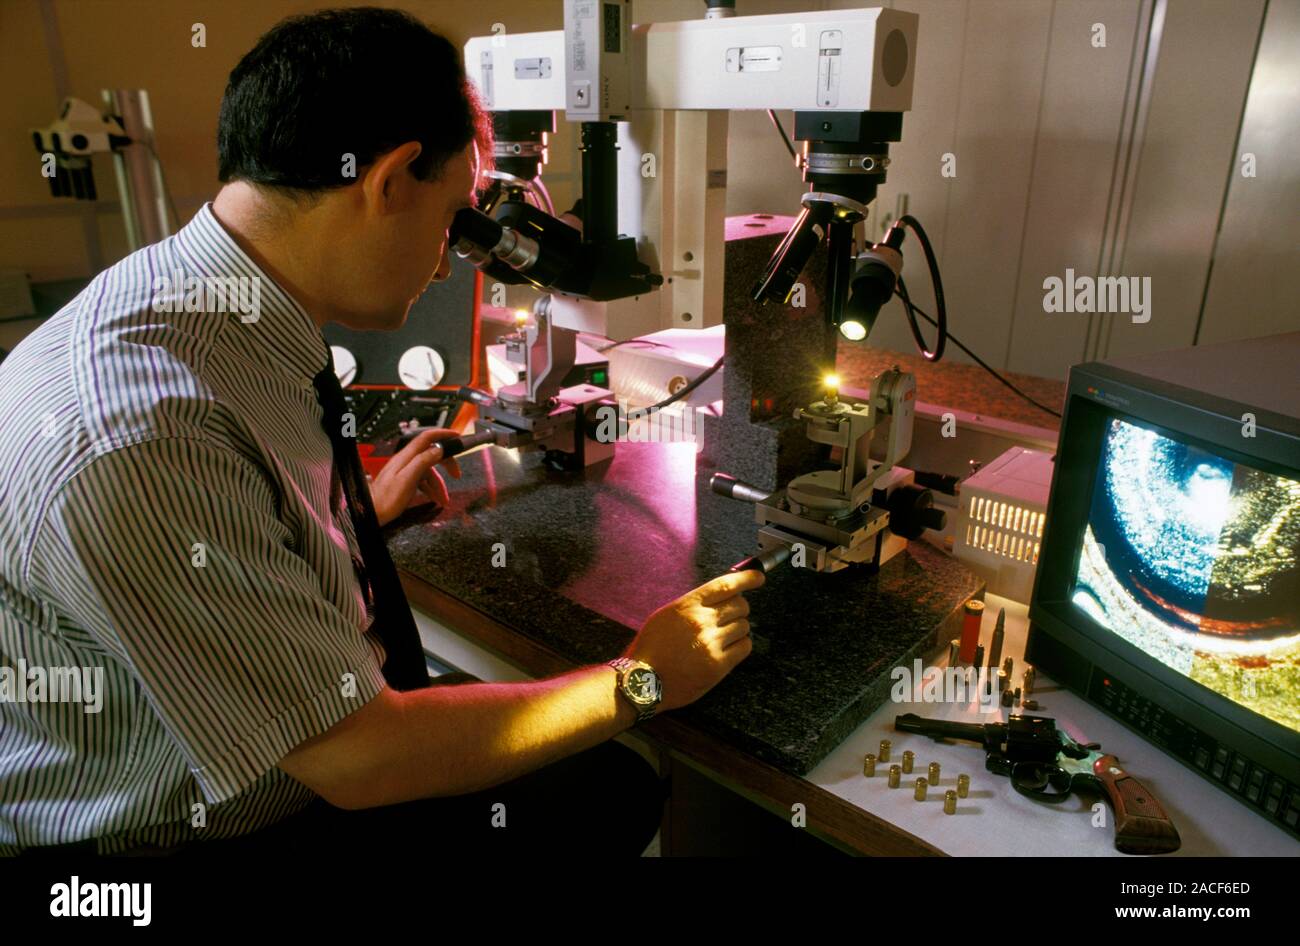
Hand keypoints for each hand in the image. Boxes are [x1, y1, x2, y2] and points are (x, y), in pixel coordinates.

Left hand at [370, 428, 462, 525]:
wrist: (371, 514)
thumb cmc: (386, 500)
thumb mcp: (407, 480)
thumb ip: (422, 462)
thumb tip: (438, 449)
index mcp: (406, 457)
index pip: (427, 438)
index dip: (443, 434)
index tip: (456, 436)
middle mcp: (405, 461)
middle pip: (431, 454)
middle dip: (446, 463)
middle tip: (456, 474)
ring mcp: (404, 470)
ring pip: (428, 471)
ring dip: (439, 484)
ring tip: (443, 499)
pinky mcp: (404, 480)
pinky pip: (422, 480)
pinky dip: (431, 488)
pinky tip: (434, 498)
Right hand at [625, 570, 763, 711]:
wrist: (643, 681)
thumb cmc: (651, 649)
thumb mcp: (665, 616)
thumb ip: (692, 606)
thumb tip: (718, 599)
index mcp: (687, 605)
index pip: (725, 585)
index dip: (747, 578)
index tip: (758, 577)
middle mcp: (702, 621)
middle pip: (740, 605)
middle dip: (739, 610)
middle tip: (730, 618)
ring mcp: (711, 643)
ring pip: (744, 626)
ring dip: (738, 630)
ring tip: (722, 638)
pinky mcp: (718, 665)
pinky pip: (744, 647)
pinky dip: (741, 646)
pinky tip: (729, 649)